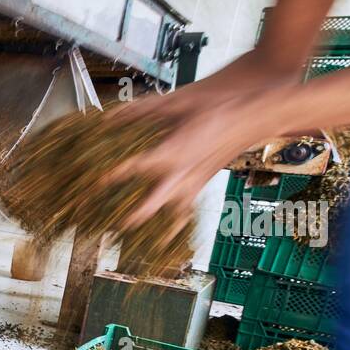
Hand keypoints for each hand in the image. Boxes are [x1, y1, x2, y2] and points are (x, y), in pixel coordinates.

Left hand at [104, 99, 276, 228]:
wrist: (254, 116)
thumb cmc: (218, 106)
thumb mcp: (177, 103)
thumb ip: (142, 110)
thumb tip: (112, 114)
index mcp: (173, 154)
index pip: (134, 169)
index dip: (112, 177)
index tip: (94, 184)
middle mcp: (181, 176)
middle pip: (149, 206)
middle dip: (128, 217)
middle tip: (109, 226)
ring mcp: (193, 184)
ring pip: (169, 217)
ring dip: (152, 231)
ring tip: (133, 246)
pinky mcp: (201, 185)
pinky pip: (184, 211)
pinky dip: (174, 226)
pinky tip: (164, 240)